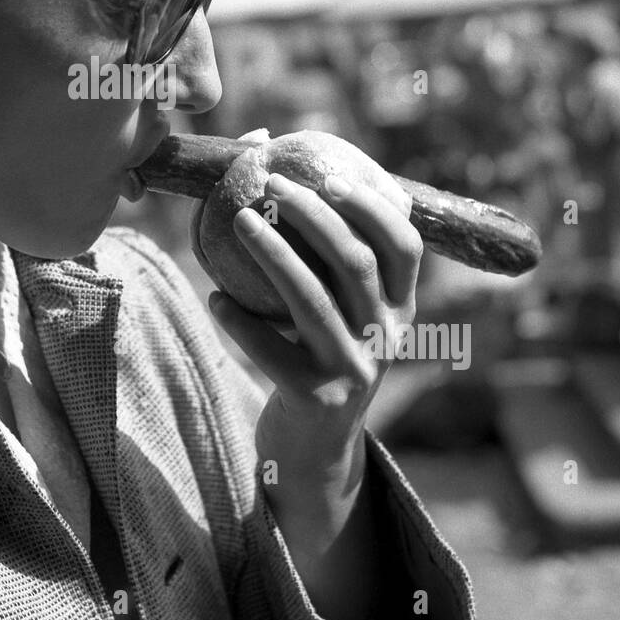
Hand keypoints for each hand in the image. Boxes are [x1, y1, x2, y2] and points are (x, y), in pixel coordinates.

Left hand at [208, 151, 421, 592]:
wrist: (314, 453)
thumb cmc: (314, 359)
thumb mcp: (339, 314)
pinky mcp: (317, 401)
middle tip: (270, 185)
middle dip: (312, 216)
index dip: (371, 206)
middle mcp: (386, 338)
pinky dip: (239, 321)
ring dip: (272, 255)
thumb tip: (275, 166)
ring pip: (313, 301)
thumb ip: (323, 259)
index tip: (328, 175)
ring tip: (237, 222)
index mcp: (400, 310)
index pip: (405, 246)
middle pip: (355, 263)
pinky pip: (271, 351)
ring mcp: (355, 372)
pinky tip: (214, 297)